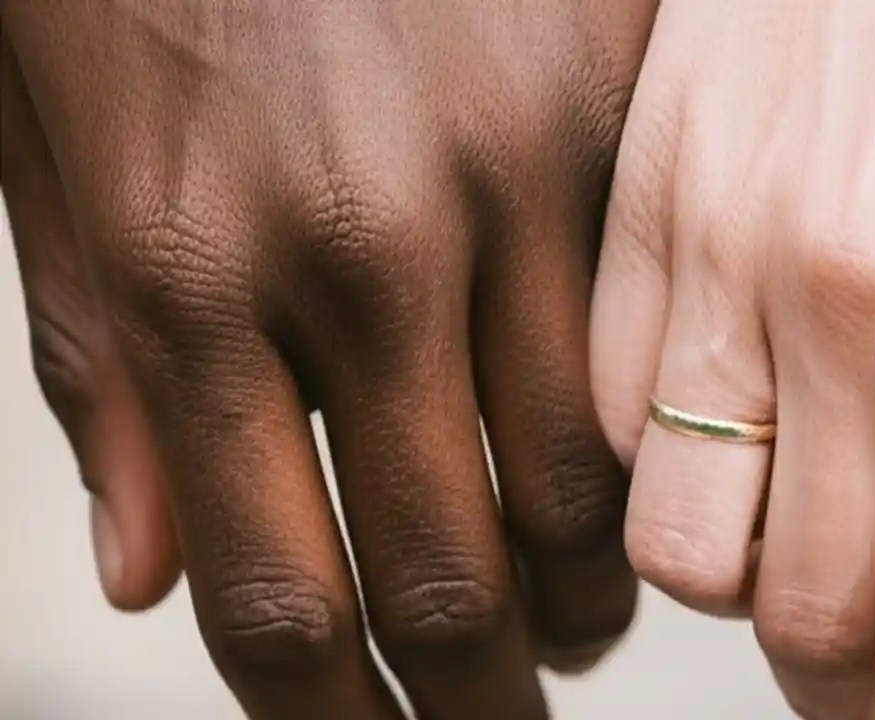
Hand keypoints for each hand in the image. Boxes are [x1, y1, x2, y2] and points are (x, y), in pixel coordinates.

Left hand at [1, 2, 654, 716]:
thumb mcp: (51, 157)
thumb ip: (101, 377)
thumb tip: (143, 567)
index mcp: (190, 273)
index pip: (277, 590)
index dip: (331, 714)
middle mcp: (362, 247)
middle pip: (451, 570)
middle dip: (477, 689)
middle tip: (494, 715)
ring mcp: (506, 175)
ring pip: (586, 478)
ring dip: (582, 584)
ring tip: (573, 610)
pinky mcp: (607, 110)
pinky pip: (651, 335)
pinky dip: (646, 435)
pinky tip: (624, 463)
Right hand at [592, 1, 874, 716]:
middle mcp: (852, 308)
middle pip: (805, 622)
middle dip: (850, 680)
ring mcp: (724, 255)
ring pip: (678, 548)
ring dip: (747, 582)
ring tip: (799, 528)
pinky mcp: (639, 211)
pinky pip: (611, 418)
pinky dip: (671, 460)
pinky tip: (739, 412)